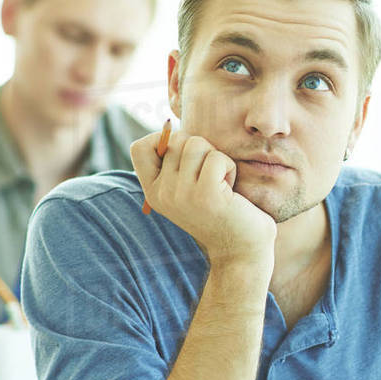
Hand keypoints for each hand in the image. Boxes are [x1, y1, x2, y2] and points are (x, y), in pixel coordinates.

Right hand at [130, 129, 277, 265]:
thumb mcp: (189, 189)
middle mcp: (161, 194)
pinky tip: (231, 190)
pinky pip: (216, 158)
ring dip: (216, 157)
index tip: (186, 155)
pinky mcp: (205, 194)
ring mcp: (181, 194)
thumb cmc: (222, 214)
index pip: (139, 147)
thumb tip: (170, 127)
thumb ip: (176, 164)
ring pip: (196, 143)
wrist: (241, 252)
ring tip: (222, 183)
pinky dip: (230, 167)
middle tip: (212, 175)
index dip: (163, 139)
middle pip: (176, 139)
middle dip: (201, 148)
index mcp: (153, 192)